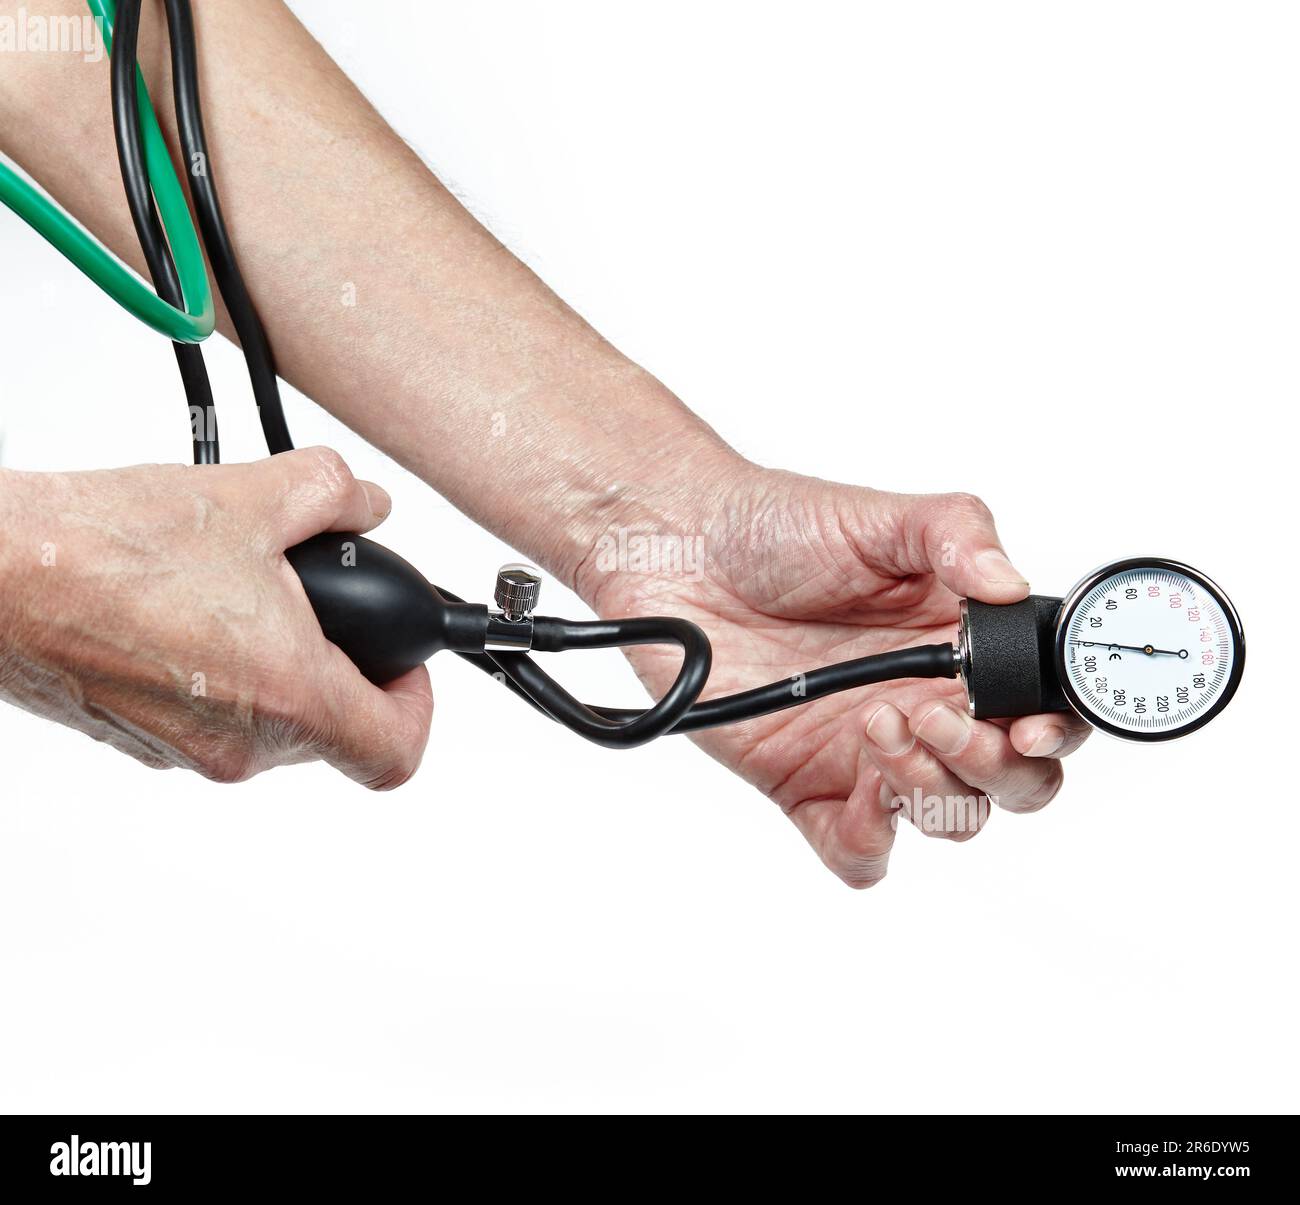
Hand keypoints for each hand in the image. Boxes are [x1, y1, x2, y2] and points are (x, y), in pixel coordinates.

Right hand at [0, 447, 431, 787]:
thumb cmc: (104, 549)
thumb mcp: (252, 496)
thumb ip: (334, 495)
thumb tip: (366, 503)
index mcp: (286, 696)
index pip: (393, 752)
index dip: (416, 708)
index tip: (405, 665)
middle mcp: (239, 744)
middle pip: (334, 730)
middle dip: (342, 665)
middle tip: (321, 602)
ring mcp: (185, 751)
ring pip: (272, 723)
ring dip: (279, 664)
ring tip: (247, 592)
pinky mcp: (141, 741)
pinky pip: (213, 718)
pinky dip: (224, 672)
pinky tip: (194, 608)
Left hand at [576, 462, 1089, 886]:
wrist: (680, 549)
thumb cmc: (778, 526)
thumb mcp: (879, 516)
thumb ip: (956, 533)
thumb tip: (1010, 579)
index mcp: (961, 648)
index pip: (1042, 707)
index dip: (1054, 727)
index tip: (1028, 723)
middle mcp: (926, 706)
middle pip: (1012, 782)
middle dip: (993, 766)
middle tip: (934, 717)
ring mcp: (867, 753)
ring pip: (947, 818)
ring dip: (930, 787)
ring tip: (874, 721)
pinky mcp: (803, 783)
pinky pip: (855, 850)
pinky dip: (869, 846)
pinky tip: (857, 799)